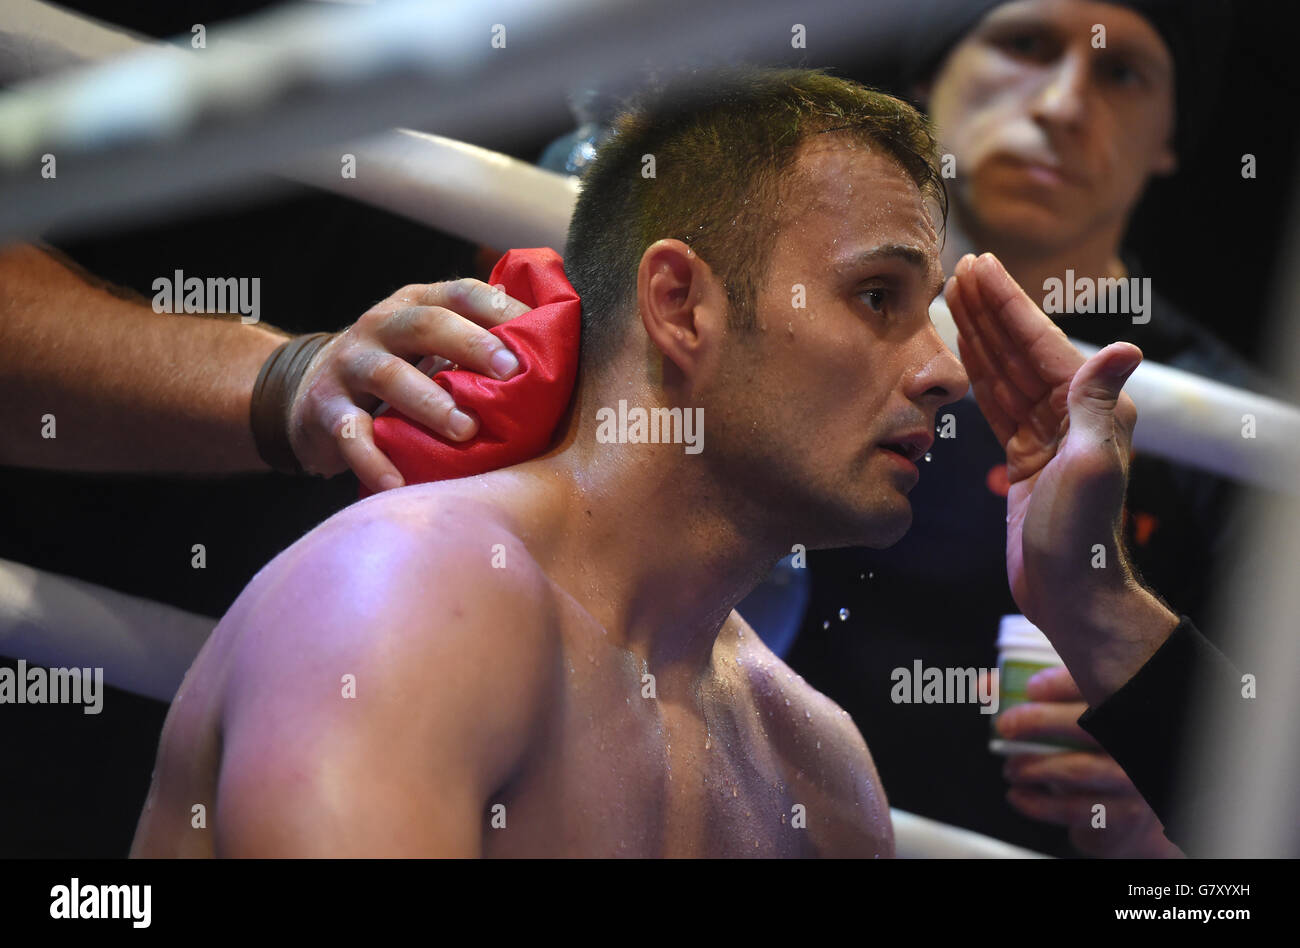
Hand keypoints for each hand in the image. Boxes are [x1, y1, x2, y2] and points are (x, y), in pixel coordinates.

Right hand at [287, 278, 529, 491]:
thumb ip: (477, 340)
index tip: (537, 334)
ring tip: (465, 430)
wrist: (308, 394)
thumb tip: (554, 340)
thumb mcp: (429, 345)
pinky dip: (374, 460)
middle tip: (510, 374)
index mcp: (416, 304)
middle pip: (427, 324)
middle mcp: (381, 326)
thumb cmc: (395, 369)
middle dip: (471, 345)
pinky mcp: (326, 410)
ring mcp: (350, 365)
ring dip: (431, 403)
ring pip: (390, 375)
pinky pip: (350, 434)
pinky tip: (399, 485)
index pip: (462, 293)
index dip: (499, 309)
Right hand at [944, 254, 1177, 702]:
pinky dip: (977, 377)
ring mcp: (1044, 435)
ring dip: (980, 336)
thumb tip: (1125, 348)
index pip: (1040, 343)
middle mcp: (1069, 413)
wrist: (1067, 591)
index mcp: (1088, 407)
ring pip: (1005, 373)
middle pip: (1020, 349)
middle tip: (959, 270)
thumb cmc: (1079, 533)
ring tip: (953, 299)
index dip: (1007, 304)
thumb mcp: (1090, 465)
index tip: (980, 268)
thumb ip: (1096, 404)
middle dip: (990, 309)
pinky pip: (996, 405)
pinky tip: (960, 356)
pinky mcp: (1022, 459)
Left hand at [999, 666, 1183, 857]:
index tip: (1032, 688)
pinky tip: (1018, 795)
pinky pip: (1077, 808)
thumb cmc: (1087, 748)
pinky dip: (1039, 804)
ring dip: (1034, 767)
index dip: (1064, 683)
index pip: (1099, 684)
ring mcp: (1132, 778)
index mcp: (1120, 706)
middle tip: (1006, 725)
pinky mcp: (1125, 814)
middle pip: (1087, 725)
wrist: (1122, 805)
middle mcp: (1130, 741)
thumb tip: (985, 686)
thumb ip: (1027, 696)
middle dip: (1041, 722)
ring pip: (1079, 769)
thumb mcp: (1064, 715)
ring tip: (1010, 768)